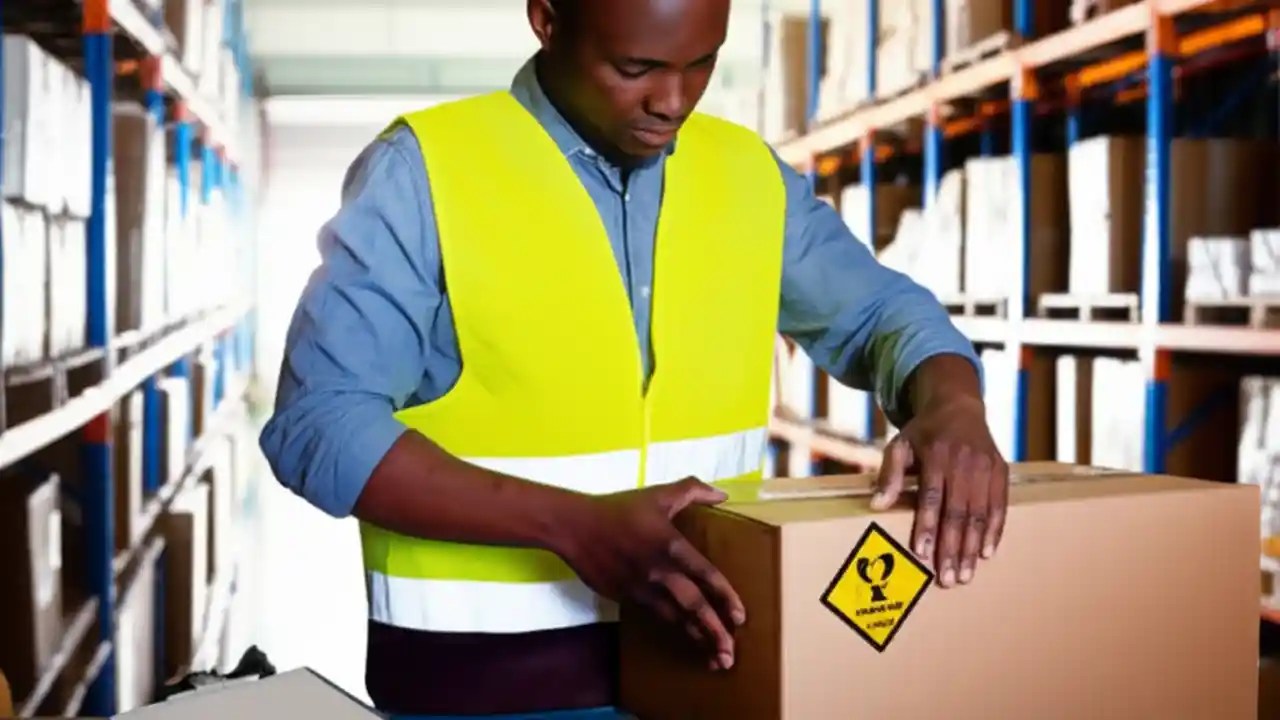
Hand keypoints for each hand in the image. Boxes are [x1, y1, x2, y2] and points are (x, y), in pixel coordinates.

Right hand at [553, 477, 745, 669]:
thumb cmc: (619, 509)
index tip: (741, 617)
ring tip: (714, 658)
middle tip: (730, 654)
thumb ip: (692, 489)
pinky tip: (685, 640)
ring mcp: (641, 588)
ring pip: (674, 618)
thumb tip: (723, 494)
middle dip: (714, 631)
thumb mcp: (658, 494)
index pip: (706, 575)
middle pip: (693, 606)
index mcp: (671, 545)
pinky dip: (672, 629)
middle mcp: (660, 572)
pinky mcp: (625, 598)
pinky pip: (655, 616)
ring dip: (695, 638)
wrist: (575, 527)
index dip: (725, 597)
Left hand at [870, 396, 1008, 588]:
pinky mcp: (1001, 472)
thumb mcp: (900, 444)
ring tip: (964, 575)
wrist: (959, 406)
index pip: (932, 497)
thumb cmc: (924, 432)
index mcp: (937, 455)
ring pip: (979, 515)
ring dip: (972, 548)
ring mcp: (986, 468)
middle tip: (948, 579)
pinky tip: (986, 553)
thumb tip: (877, 505)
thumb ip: (889, 474)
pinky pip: (999, 507)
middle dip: (952, 548)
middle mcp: (964, 463)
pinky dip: (994, 531)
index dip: (928, 526)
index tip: (923, 553)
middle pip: (958, 513)